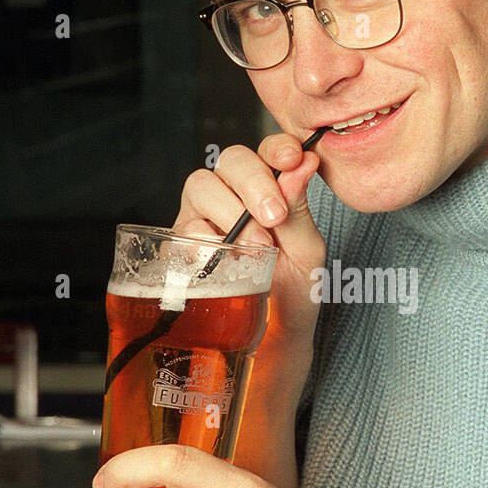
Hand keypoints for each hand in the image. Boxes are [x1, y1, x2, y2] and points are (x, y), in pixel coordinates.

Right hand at [173, 133, 325, 354]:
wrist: (274, 339)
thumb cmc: (293, 292)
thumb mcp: (307, 251)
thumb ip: (301, 208)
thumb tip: (304, 162)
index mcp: (268, 188)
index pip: (268, 151)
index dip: (277, 148)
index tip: (292, 158)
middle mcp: (232, 195)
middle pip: (231, 161)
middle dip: (254, 182)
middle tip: (275, 217)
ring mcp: (202, 216)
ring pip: (201, 185)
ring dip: (230, 210)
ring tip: (256, 247)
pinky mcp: (180, 245)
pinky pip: (184, 227)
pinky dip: (205, 239)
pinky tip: (226, 259)